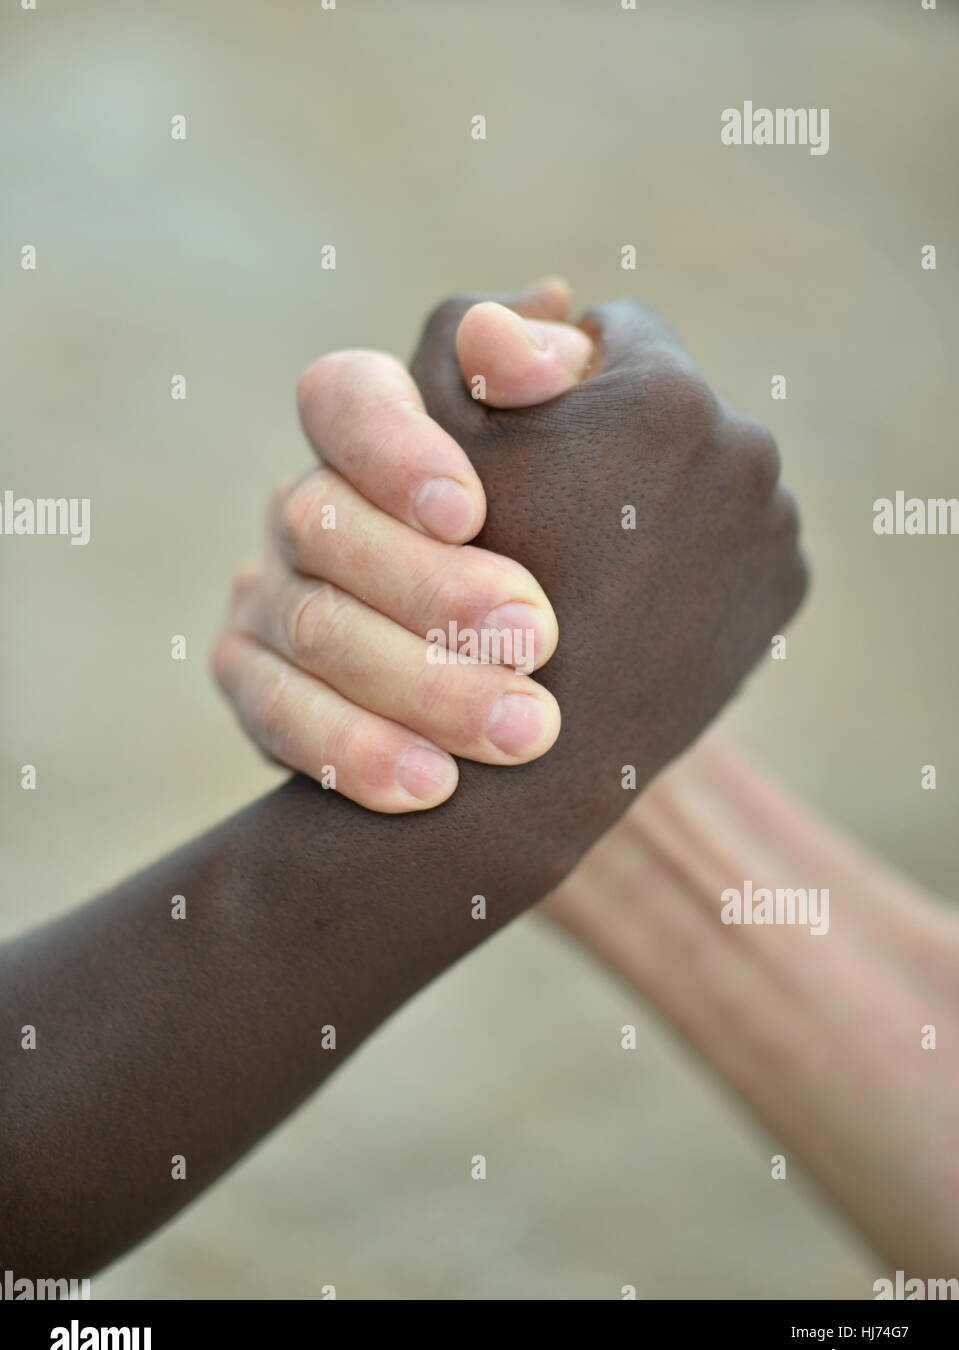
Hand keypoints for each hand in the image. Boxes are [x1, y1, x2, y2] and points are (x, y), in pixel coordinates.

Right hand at [213, 282, 589, 811]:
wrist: (548, 713)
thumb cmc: (589, 561)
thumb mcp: (599, 467)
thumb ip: (569, 391)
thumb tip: (550, 310)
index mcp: (380, 433)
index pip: (349, 398)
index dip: (396, 447)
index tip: (472, 509)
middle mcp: (312, 504)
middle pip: (320, 518)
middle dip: (429, 585)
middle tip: (537, 636)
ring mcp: (272, 593)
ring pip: (305, 626)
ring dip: (416, 683)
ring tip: (524, 732)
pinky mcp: (258, 684)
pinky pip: (275, 716)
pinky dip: (354, 753)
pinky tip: (434, 787)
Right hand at [406, 289, 806, 863]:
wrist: (525, 754)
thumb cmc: (455, 588)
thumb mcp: (432, 444)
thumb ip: (470, 338)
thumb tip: (559, 297)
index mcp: (661, 396)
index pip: (608, 335)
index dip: (548, 380)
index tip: (521, 434)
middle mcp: (744, 451)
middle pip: (664, 403)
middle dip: (612, 437)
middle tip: (559, 498)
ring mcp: (773, 526)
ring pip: (700, 472)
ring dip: (654, 496)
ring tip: (593, 552)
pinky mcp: (783, 588)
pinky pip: (730, 537)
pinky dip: (688, 556)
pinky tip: (632, 596)